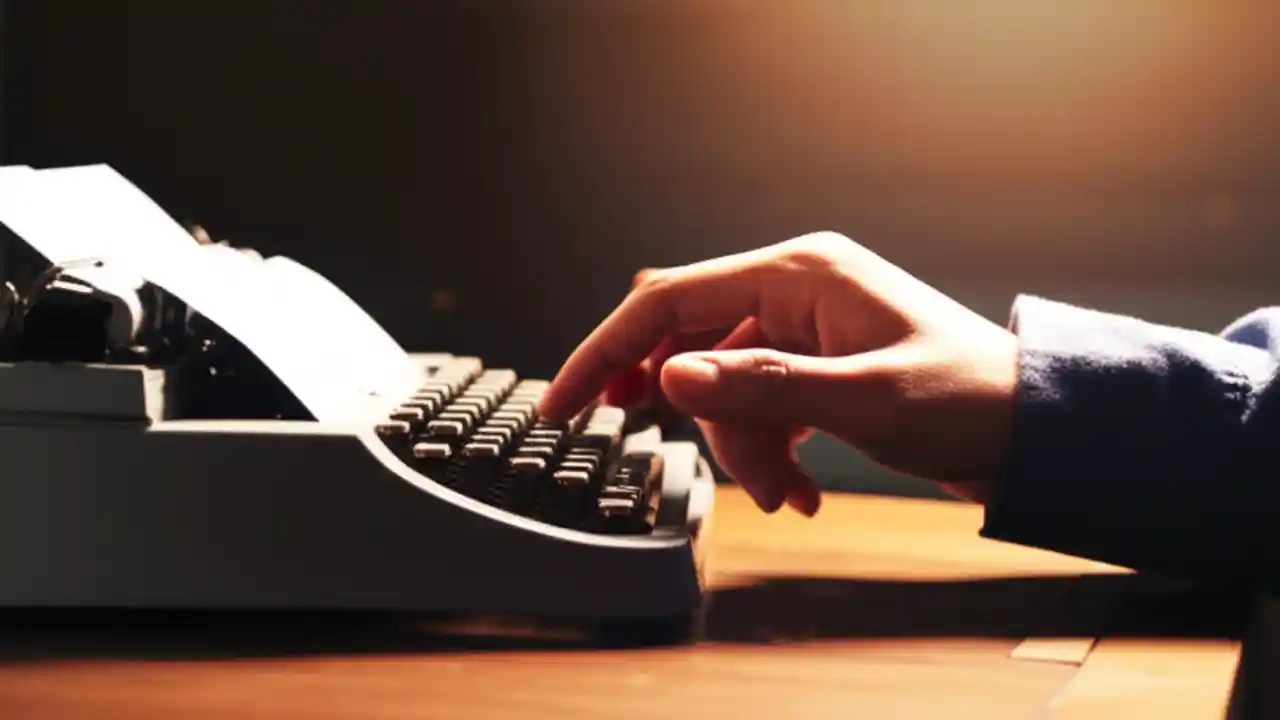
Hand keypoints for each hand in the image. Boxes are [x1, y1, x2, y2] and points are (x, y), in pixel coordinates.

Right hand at [537, 232, 1017, 514]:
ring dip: (744, 451)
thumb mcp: (864, 399)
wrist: (1033, 432)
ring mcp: (804, 331)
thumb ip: (762, 386)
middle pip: (693, 347)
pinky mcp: (815, 367)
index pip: (669, 299)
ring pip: (724, 390)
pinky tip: (804, 487)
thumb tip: (670, 376)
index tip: (562, 404)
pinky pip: (758, 407)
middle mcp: (794, 291)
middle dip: (700, 419)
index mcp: (799, 273)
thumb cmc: (969, 400)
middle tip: (704, 463)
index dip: (605, 350)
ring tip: (791, 495)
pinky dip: (768, 453)